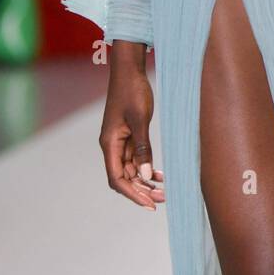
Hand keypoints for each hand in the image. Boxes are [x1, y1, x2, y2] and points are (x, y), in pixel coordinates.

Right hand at [100, 47, 164, 209]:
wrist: (130, 69)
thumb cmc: (133, 91)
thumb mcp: (140, 120)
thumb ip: (142, 148)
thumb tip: (145, 176)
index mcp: (109, 143)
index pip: (117, 178)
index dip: (132, 194)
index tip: (149, 204)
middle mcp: (111, 145)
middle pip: (124, 177)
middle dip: (141, 190)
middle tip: (162, 199)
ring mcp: (119, 141)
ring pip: (130, 169)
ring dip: (144, 181)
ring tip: (164, 190)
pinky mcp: (127, 135)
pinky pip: (135, 158)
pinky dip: (146, 167)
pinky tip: (159, 174)